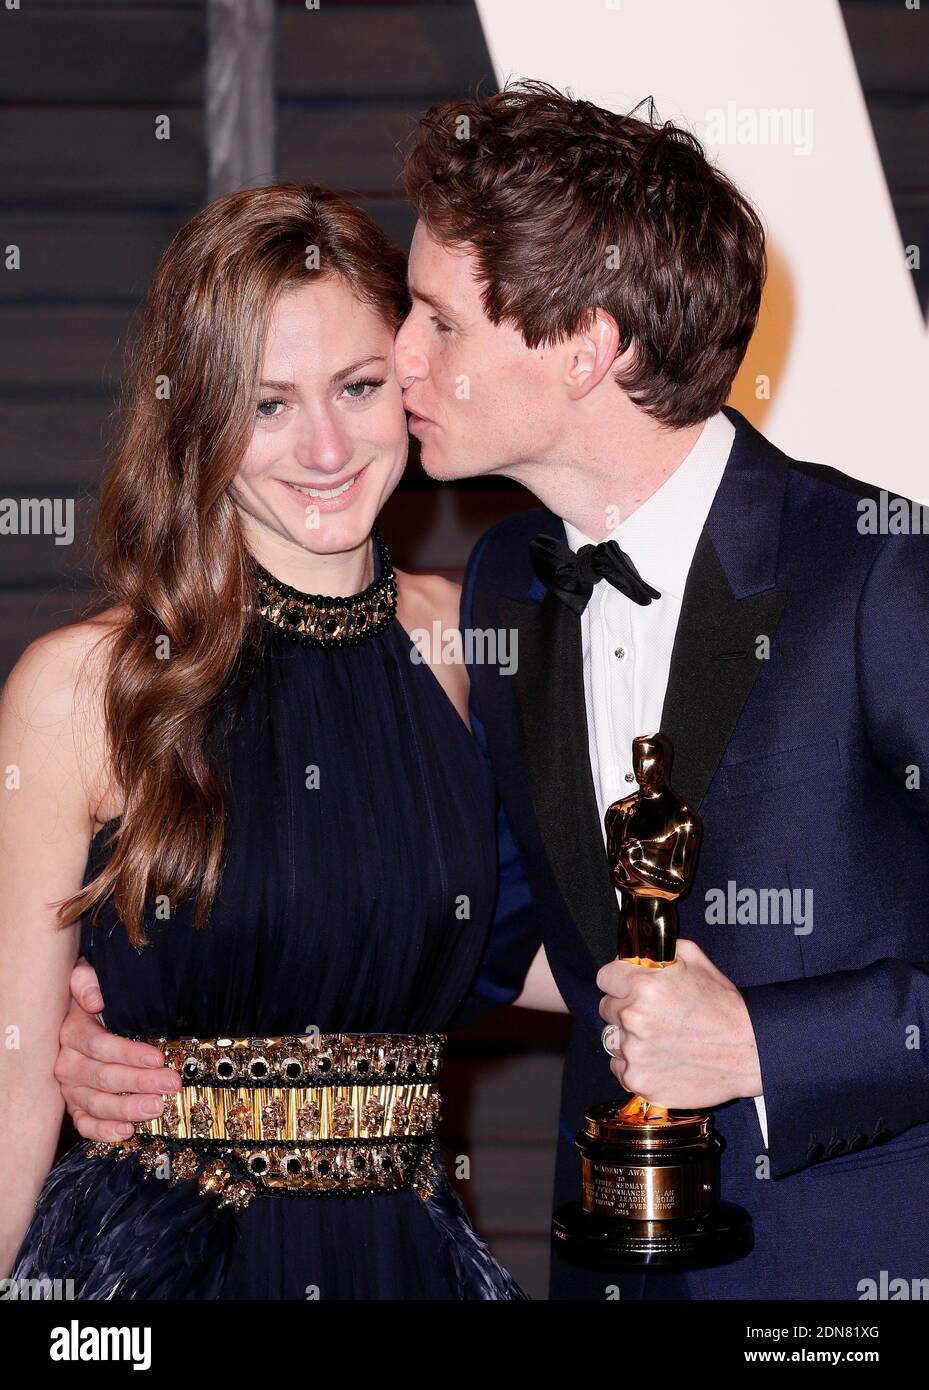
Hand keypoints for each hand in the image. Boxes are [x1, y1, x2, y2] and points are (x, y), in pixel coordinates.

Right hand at [55, 958, 180, 1140]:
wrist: (71, 1012)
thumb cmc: (91, 996)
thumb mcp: (86, 978)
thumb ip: (86, 981)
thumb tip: (95, 1000)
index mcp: (71, 1032)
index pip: (100, 1046)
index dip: (129, 1054)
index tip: (158, 1058)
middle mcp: (67, 1062)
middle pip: (103, 1077)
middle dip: (140, 1082)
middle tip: (170, 1085)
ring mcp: (69, 1086)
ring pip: (96, 1103)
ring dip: (128, 1108)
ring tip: (157, 1108)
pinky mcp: (73, 1104)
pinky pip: (84, 1122)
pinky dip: (103, 1130)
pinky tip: (126, 1131)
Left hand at [596, 939, 762, 1108]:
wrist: (749, 1052)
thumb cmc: (724, 1007)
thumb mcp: (696, 960)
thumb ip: (659, 951)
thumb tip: (638, 948)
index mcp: (644, 985)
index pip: (604, 978)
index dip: (619, 981)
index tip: (629, 987)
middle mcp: (634, 1017)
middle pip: (607, 1008)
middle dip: (626, 1008)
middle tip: (654, 1015)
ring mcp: (634, 1052)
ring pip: (613, 1039)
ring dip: (630, 1038)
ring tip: (661, 1039)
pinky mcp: (639, 1080)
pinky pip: (619, 1067)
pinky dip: (635, 1065)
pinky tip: (660, 1059)